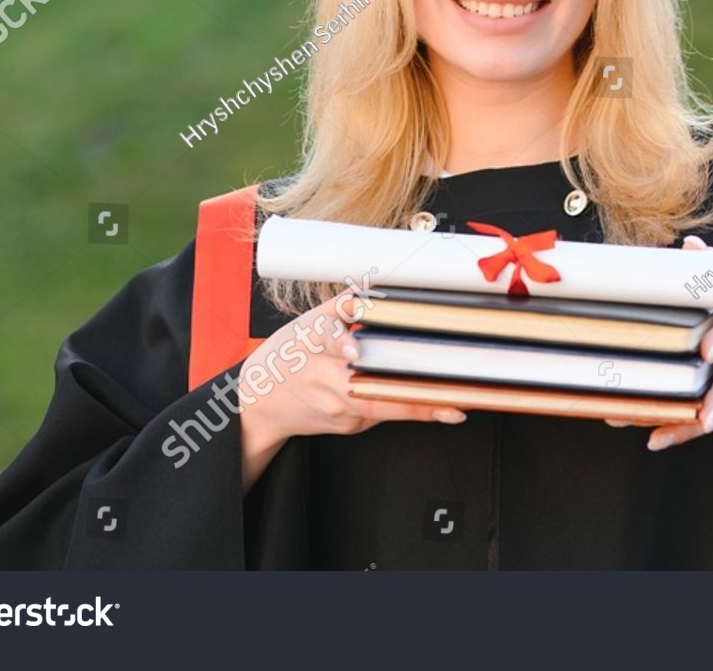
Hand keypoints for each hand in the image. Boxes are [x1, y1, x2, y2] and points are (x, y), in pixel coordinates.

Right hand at [238, 290, 464, 488]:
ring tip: (455, 407)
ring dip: (421, 408)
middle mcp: (324, 378)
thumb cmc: (288, 356)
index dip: (341, 343)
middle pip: (366, 388)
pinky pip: (381, 415)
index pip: (327, 338)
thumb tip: (384, 286)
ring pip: (381, 409)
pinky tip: (436, 408)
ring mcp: (336, 408)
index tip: (355, 350)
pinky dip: (408, 408)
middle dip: (409, 395)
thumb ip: (346, 306)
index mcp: (313, 342)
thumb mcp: (309, 323)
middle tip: (450, 397)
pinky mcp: (346, 425)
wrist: (257, 404)